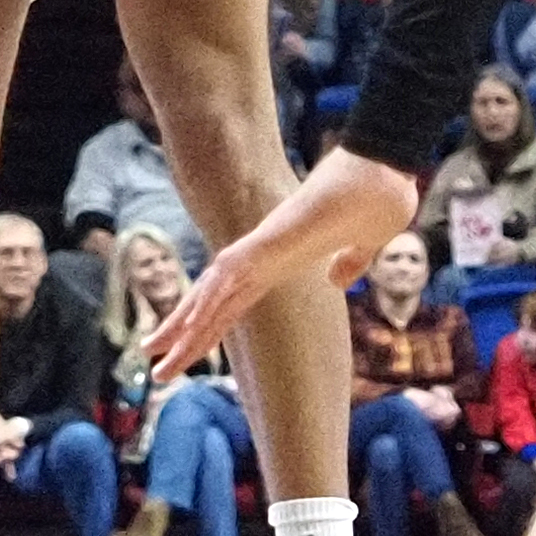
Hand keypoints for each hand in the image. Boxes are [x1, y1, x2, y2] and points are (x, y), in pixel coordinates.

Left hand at [153, 145, 421, 370]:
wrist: (382, 172)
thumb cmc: (376, 199)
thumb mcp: (363, 244)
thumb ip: (349, 262)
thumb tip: (338, 280)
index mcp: (280, 263)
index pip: (235, 303)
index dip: (210, 328)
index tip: (187, 351)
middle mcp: (263, 257)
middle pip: (213, 303)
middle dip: (184, 335)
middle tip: (153, 364)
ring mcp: (263, 247)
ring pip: (211, 293)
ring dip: (184, 326)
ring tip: (154, 355)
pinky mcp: (270, 239)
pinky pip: (231, 276)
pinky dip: (208, 301)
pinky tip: (188, 323)